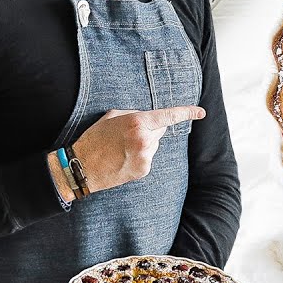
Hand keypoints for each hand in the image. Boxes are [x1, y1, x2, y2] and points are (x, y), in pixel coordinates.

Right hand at [70, 106, 205, 193]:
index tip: (201, 112)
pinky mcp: (144, 170)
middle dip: (149, 129)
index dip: (187, 112)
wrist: (81, 168)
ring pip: (153, 144)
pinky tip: (122, 159)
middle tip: (127, 134)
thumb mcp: (111, 117)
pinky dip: (139, 156)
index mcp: (137, 122)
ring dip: (143, 143)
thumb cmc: (94, 139)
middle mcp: (145, 140)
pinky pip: (148, 157)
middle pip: (159, 130)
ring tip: (120, 148)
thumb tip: (150, 120)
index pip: (168, 116)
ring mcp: (145, 157)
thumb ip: (134, 115)